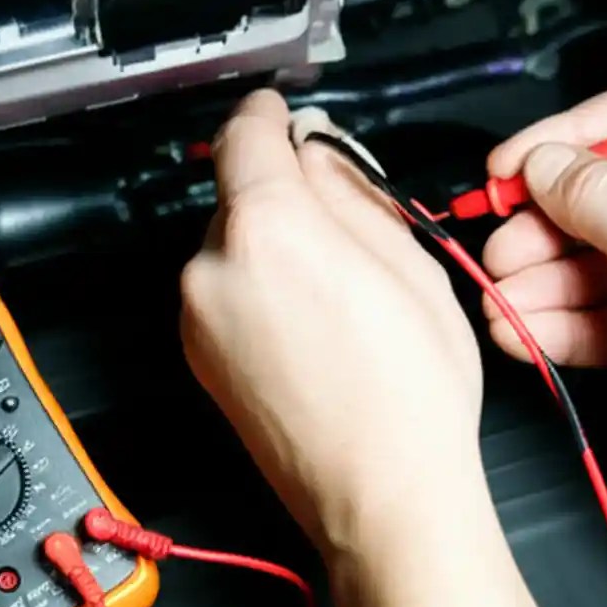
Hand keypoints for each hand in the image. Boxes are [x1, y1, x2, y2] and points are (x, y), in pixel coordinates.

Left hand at [181, 91, 545, 606]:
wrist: (381, 496)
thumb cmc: (408, 394)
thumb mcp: (406, 264)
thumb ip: (349, 192)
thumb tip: (319, 153)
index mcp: (268, 228)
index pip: (243, 135)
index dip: (266, 113)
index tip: (279, 111)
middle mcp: (213, 268)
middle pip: (237, 192)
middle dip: (282, 188)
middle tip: (340, 214)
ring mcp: (197, 318)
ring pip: (230, 244)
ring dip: (272, 242)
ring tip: (337, 287)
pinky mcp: (198, 357)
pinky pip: (224, 291)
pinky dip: (258, 286)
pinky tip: (312, 320)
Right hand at [481, 84, 606, 532]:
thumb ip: (589, 192)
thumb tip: (545, 163)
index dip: (558, 141)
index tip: (504, 171)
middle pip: (599, 197)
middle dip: (540, 227)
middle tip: (497, 252)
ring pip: (593, 261)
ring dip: (538, 283)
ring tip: (498, 304)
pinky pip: (601, 314)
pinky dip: (559, 323)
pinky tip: (519, 333)